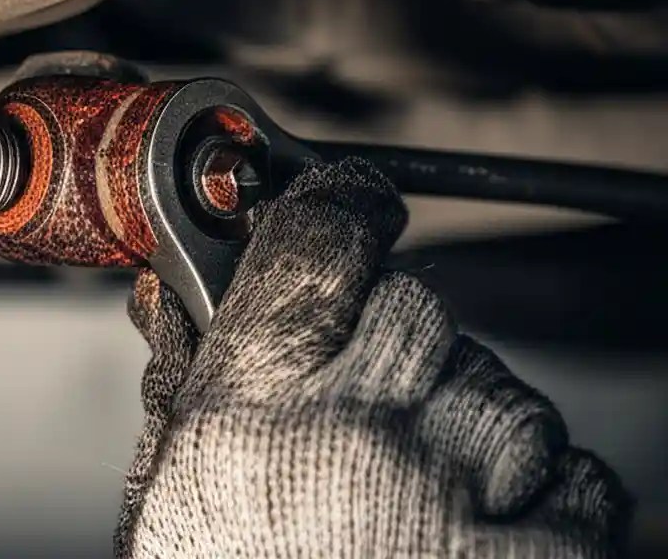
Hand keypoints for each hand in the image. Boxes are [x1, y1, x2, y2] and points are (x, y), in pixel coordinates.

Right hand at [116, 159, 629, 556]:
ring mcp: (466, 494)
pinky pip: (569, 468)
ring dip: (464, 424)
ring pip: (498, 384)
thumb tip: (173, 292)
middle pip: (417, 305)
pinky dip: (531, 494)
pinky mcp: (549, 550)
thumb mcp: (168, 505)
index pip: (320, 239)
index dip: (337, 211)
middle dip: (393, 344)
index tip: (344, 211)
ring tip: (406, 500)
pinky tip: (465, 540)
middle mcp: (361, 437)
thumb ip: (180, 385)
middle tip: (358, 409)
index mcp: (252, 414)